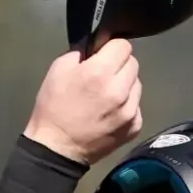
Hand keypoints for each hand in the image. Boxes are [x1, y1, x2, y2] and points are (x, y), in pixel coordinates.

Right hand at [25, 36, 143, 165]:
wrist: (58, 147)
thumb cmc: (54, 106)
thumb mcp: (59, 69)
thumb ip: (82, 53)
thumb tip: (98, 49)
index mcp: (100, 73)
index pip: (124, 46)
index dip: (112, 47)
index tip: (104, 54)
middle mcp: (120, 91)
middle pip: (134, 64)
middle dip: (120, 64)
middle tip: (104, 75)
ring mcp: (130, 111)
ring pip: (137, 85)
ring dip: (125, 85)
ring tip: (107, 95)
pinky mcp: (135, 127)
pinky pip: (137, 106)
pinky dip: (127, 105)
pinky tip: (111, 111)